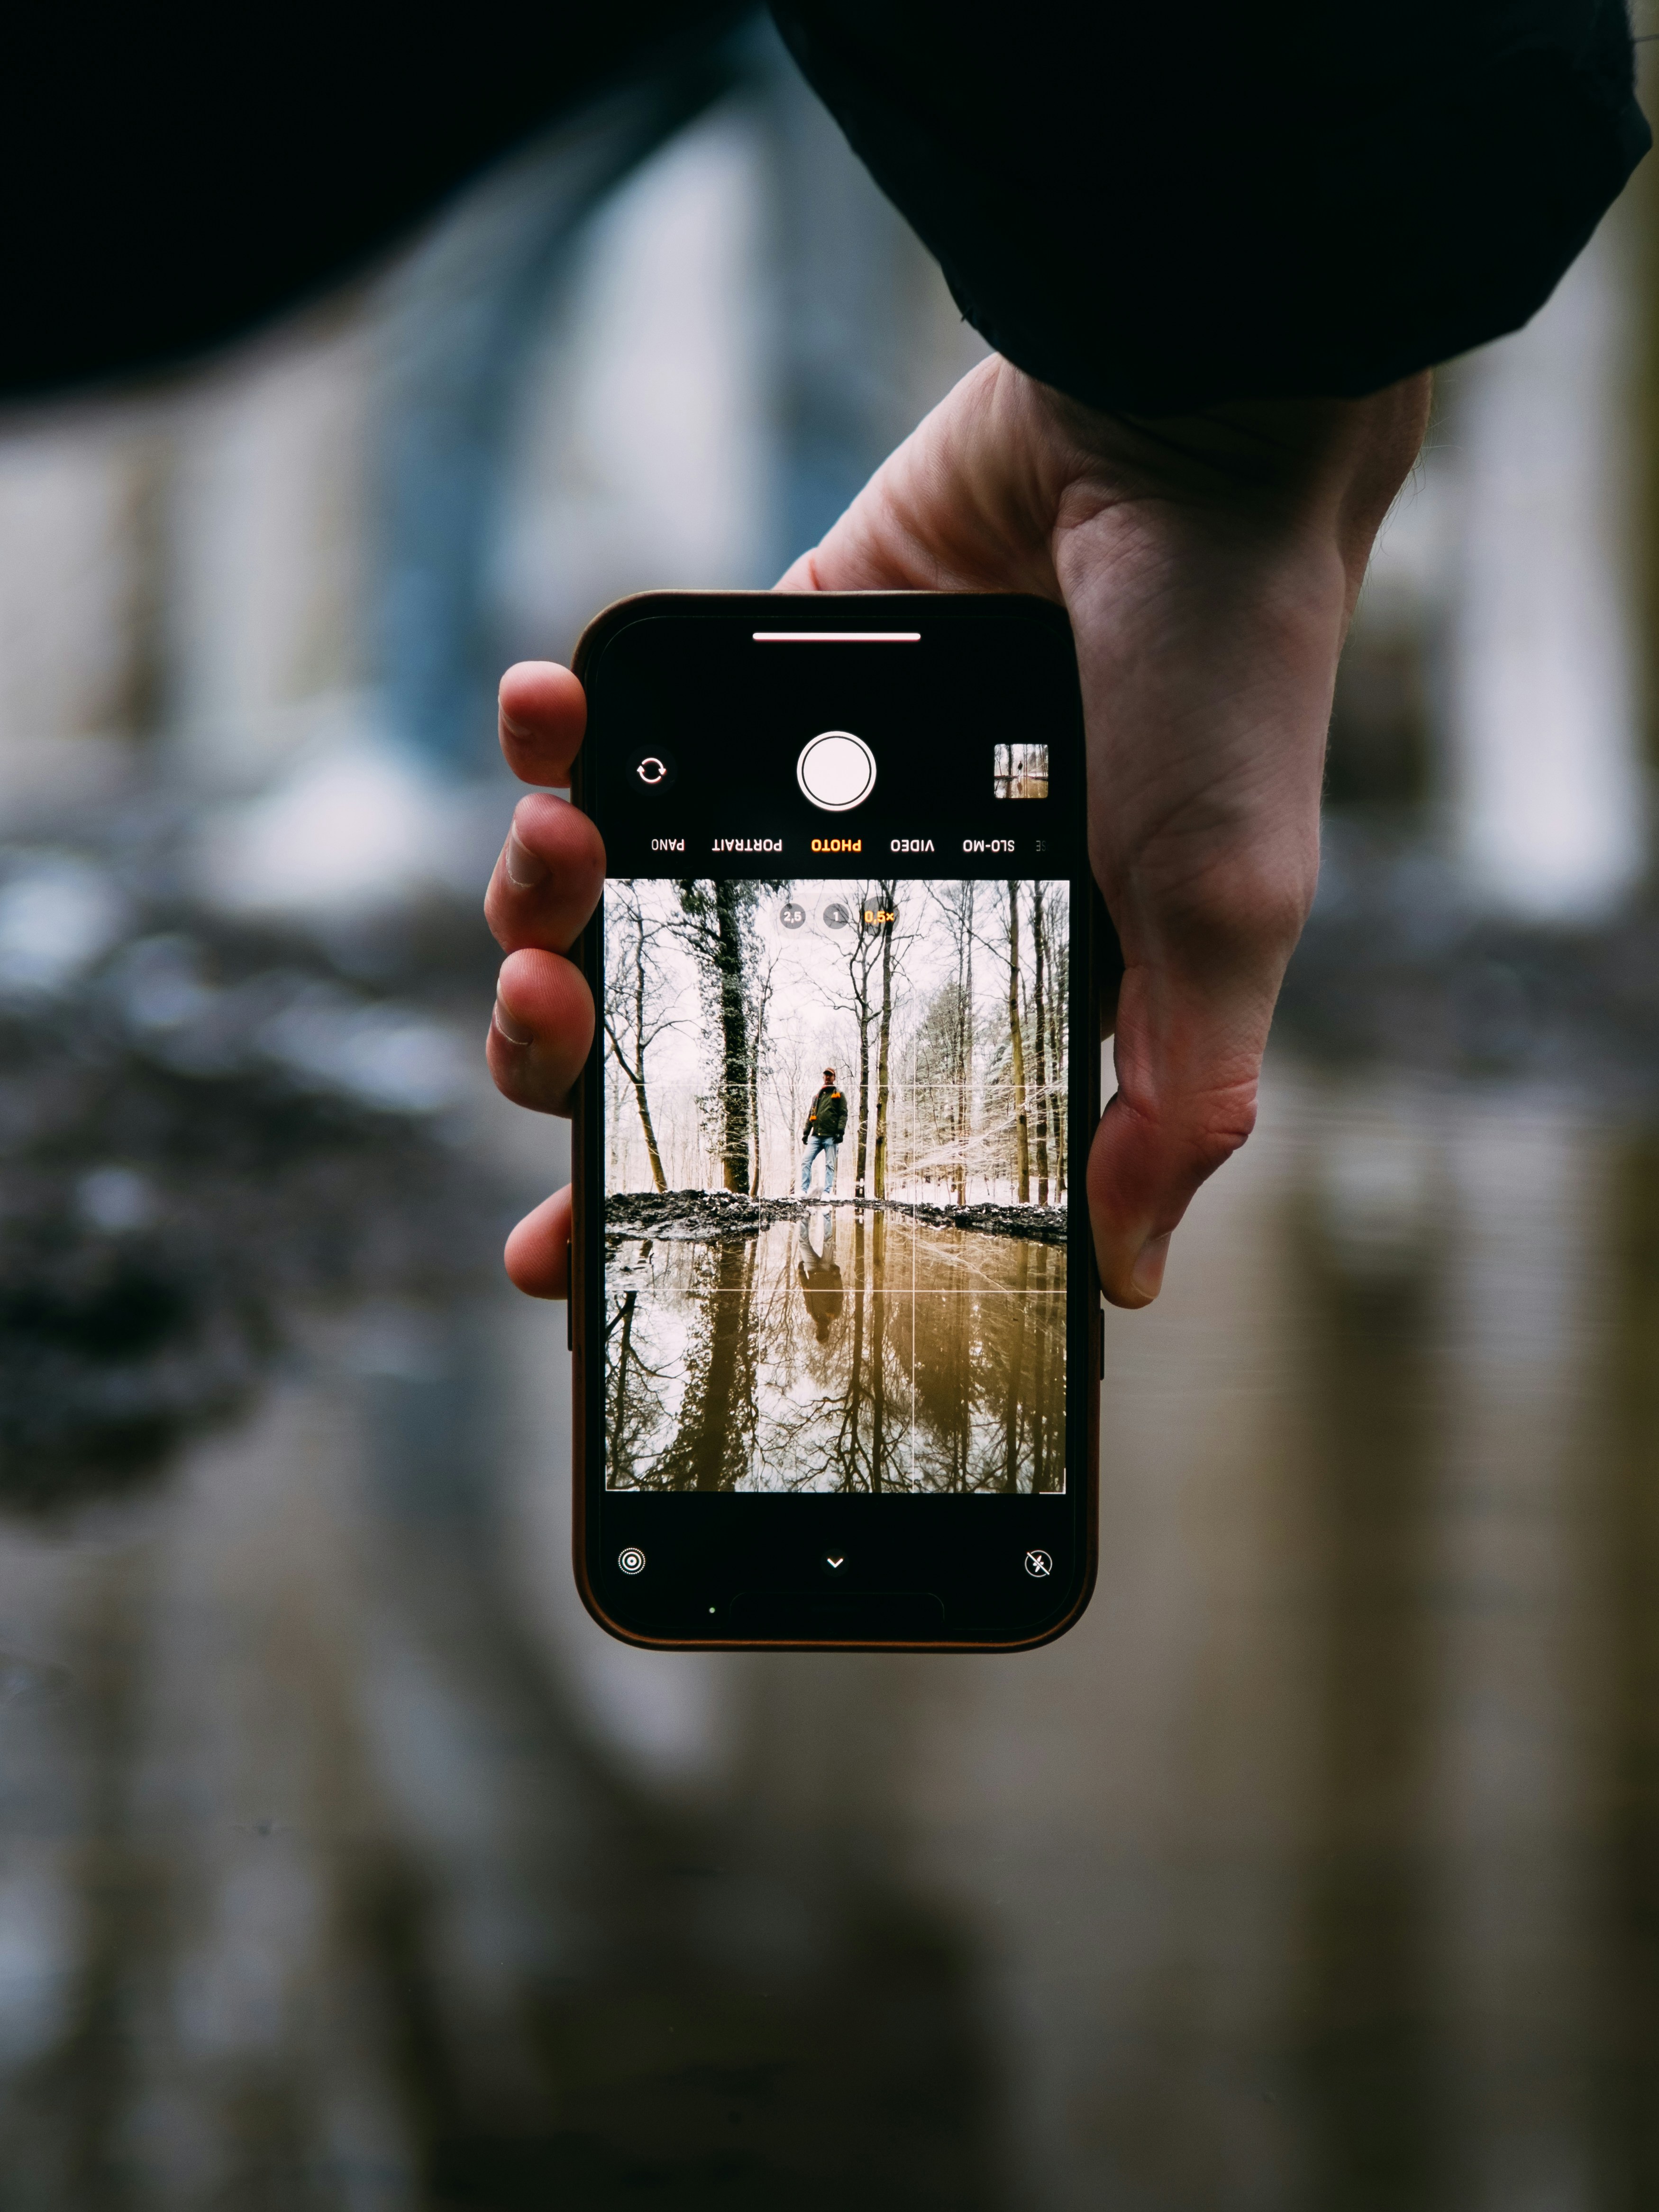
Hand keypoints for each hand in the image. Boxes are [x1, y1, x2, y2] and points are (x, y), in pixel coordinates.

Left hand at [486, 356, 1428, 1304]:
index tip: (577, 1263)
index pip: (809, 1143)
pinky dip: (559, 731)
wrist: (1186, 444)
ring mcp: (804, 804)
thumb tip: (1127, 1278)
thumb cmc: (1227, 689)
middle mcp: (871, 919)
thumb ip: (1174, 1097)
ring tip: (549, 860)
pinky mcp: (762, 689)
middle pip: (673, 1032)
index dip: (688, 1205)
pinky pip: (626, 735)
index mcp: (974, 1000)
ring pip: (621, 896)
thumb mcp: (1221, 914)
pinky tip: (540, 722)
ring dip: (538, 896)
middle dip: (571, 1054)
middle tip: (543, 1021)